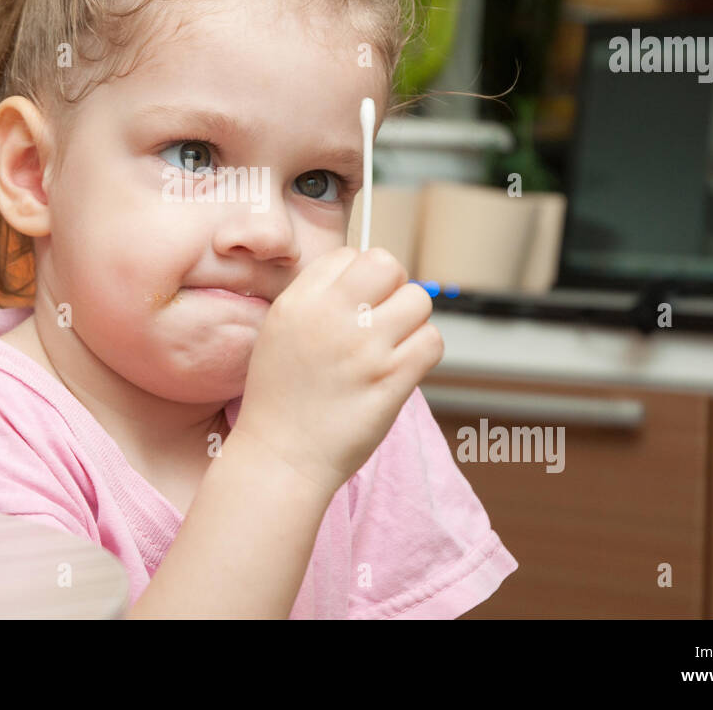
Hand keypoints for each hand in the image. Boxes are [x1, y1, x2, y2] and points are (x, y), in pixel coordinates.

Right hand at [234, 246, 442, 495]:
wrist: (282, 457)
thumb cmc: (281, 398)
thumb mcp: (279, 331)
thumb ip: (316, 298)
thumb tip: (364, 276)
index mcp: (298, 302)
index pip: (348, 254)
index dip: (358, 277)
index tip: (354, 304)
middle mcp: (331, 317)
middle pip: (387, 265)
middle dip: (391, 286)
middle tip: (381, 316)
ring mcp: (365, 348)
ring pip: (418, 300)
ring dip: (411, 320)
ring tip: (391, 345)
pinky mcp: (393, 379)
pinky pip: (432, 340)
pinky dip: (423, 350)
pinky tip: (403, 365)